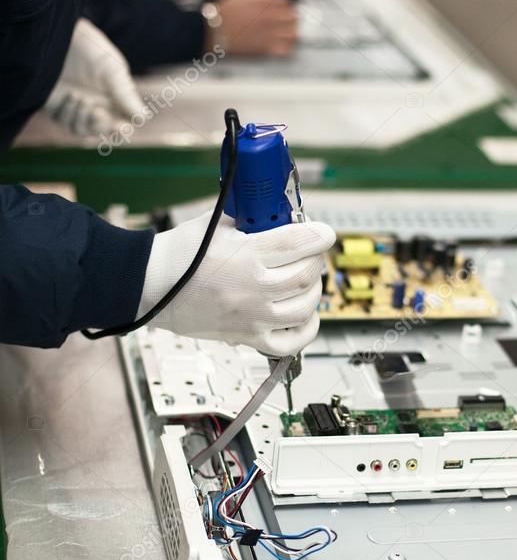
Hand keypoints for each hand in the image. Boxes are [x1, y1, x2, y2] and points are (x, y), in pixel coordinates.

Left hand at [45, 18, 143, 135]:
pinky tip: (67, 95)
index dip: (122, 130)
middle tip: (97, 112)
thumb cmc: (90, 48)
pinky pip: (63, 121)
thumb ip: (125, 94)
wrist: (58, 34)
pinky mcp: (56, 106)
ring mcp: (76, 107)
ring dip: (81, 117)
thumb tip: (143, 118)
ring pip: (81, 130)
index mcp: (114, 99)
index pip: (122, 123)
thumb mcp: (111, 68)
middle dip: (100, 126)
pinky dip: (66, 112)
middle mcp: (96, 105)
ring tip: (77, 96)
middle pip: (101, 130)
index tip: (122, 127)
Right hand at [137, 213, 334, 353]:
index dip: (319, 235)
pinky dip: (305, 330)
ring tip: (305, 280)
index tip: (325, 233)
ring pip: (304, 308)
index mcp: (245, 256)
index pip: (298, 243)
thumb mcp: (216, 224)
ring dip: (313, 291)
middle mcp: (252, 290)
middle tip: (310, 253)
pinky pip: (288, 343)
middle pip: (306, 276)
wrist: (149, 286)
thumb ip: (249, 220)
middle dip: (315, 260)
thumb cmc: (177, 255)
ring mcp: (251, 317)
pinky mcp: (246, 336)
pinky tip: (305, 316)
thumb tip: (276, 216)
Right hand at [213, 0, 297, 56]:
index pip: (287, 4)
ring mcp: (269, 33)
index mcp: (265, 4)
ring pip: (294, 34)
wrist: (215, 31)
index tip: (284, 13)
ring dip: (292, 35)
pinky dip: (287, 49)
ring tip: (287, 37)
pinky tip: (282, 48)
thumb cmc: (224, 13)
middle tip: (288, 25)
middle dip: (292, 21)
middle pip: (294, 18)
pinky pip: (286, 50)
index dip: (286, 9)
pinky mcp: (266, 49)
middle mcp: (270, 17)